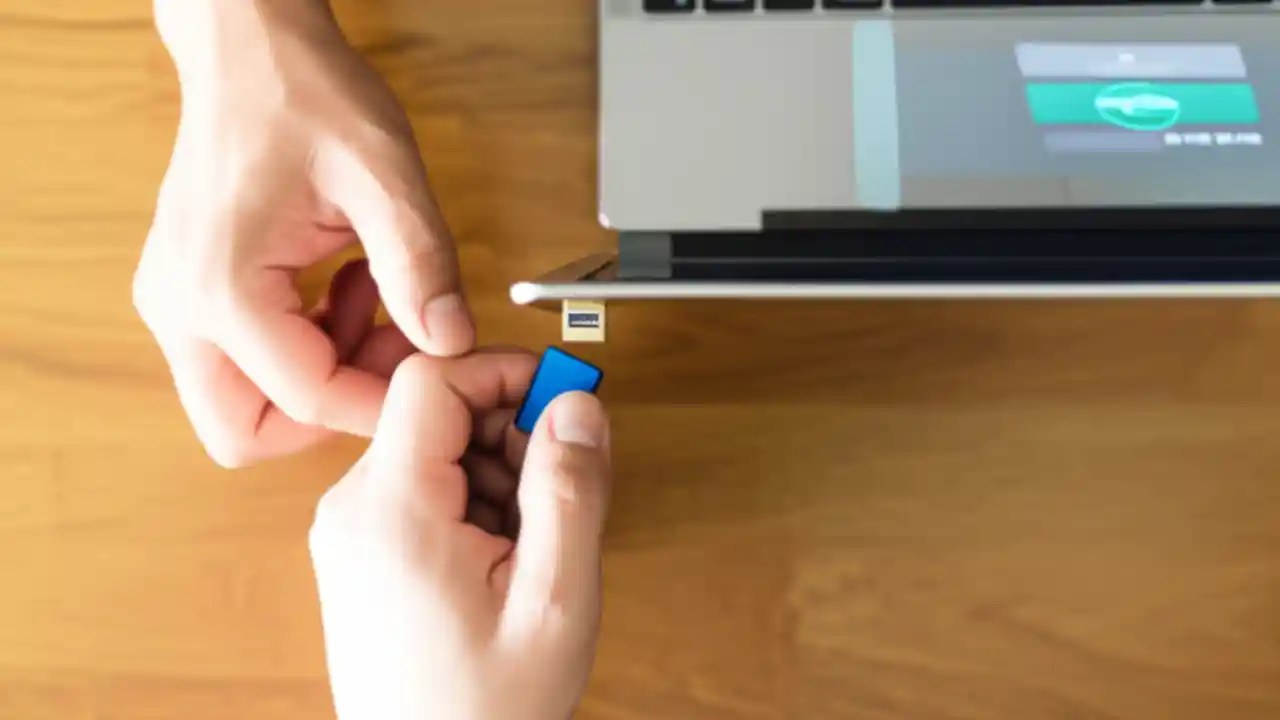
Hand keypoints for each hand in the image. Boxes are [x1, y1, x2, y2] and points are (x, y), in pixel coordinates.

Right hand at [134, 0, 473, 466]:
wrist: (249, 49)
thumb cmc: (302, 93)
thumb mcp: (383, 174)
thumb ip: (419, 264)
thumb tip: (450, 341)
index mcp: (221, 288)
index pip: (308, 400)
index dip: (385, 404)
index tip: (441, 379)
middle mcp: (181, 309)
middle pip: (246, 433)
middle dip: (330, 412)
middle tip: (390, 354)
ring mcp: (177, 304)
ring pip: (246, 404)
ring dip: (322, 377)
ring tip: (375, 302)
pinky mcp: (192, 294)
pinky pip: (248, 363)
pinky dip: (306, 348)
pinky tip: (350, 290)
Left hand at [309, 352, 611, 719]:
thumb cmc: (484, 711)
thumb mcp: (553, 601)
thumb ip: (570, 493)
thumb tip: (578, 404)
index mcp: (391, 511)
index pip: (432, 380)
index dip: (503, 372)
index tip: (560, 396)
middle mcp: (354, 509)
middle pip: (438, 413)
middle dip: (512, 435)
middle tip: (563, 490)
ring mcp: (352, 531)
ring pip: (438, 451)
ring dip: (500, 476)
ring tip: (532, 546)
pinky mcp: (363, 550)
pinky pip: (425, 490)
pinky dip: (476, 505)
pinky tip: (503, 560)